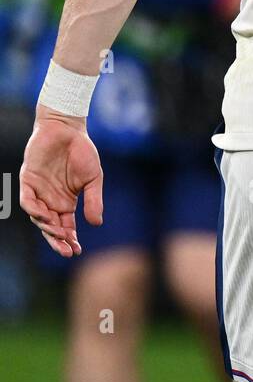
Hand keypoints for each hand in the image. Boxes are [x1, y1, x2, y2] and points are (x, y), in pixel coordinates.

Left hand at [19, 110, 103, 256]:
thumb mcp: (93, 178)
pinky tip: (46, 216)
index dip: (70, 240)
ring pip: (38, 218)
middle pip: (51, 228)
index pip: (65, 228)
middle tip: (66, 252)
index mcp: (66, 202)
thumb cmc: (82, 152)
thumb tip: (96, 224)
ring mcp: (38, 191)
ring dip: (48, 228)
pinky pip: (27, 201)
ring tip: (60, 234)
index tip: (77, 251)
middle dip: (57, 241)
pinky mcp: (28, 180)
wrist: (67, 129)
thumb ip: (93, 200)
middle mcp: (50, 201)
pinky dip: (34, 210)